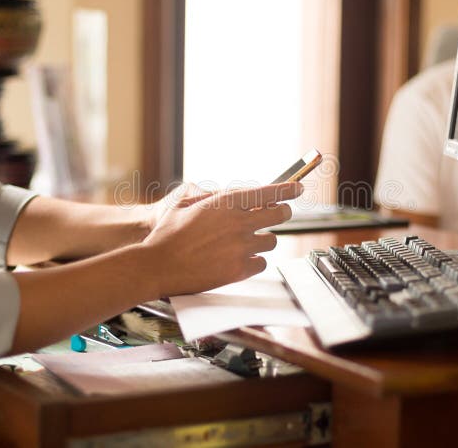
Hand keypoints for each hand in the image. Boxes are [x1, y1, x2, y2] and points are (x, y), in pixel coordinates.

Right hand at [142, 182, 301, 296]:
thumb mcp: (186, 203)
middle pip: (280, 215)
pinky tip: (238, 260)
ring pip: (271, 241)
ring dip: (263, 240)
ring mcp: (241, 247)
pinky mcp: (240, 269)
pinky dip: (254, 261)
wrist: (158, 265)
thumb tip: (235, 196)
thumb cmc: (167, 233)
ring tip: (243, 243)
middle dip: (281, 213)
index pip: (269, 192)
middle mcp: (238, 222)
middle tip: (278, 214)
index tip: (299, 188)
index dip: (288, 189)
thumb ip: (213, 197)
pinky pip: (261, 263)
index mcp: (226, 203)